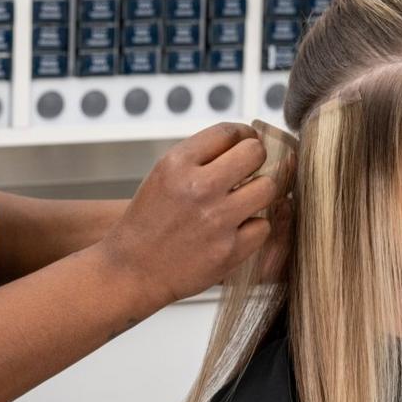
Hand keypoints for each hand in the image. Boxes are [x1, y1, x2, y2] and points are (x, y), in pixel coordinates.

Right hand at [95, 123, 280, 307]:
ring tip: (244, 200)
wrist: (133, 269)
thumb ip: (201, 155)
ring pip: (268, 188)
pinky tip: (234, 229)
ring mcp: (217, 220)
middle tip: (249, 170)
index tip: (246, 142)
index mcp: (177, 163)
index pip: (229, 132)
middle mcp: (198, 188)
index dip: (244, 135)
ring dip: (259, 192)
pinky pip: (263, 226)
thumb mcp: (163, 175)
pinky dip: (252, 228)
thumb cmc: (149, 221)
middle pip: (255, 153)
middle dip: (256, 159)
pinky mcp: (230, 250)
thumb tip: (246, 141)